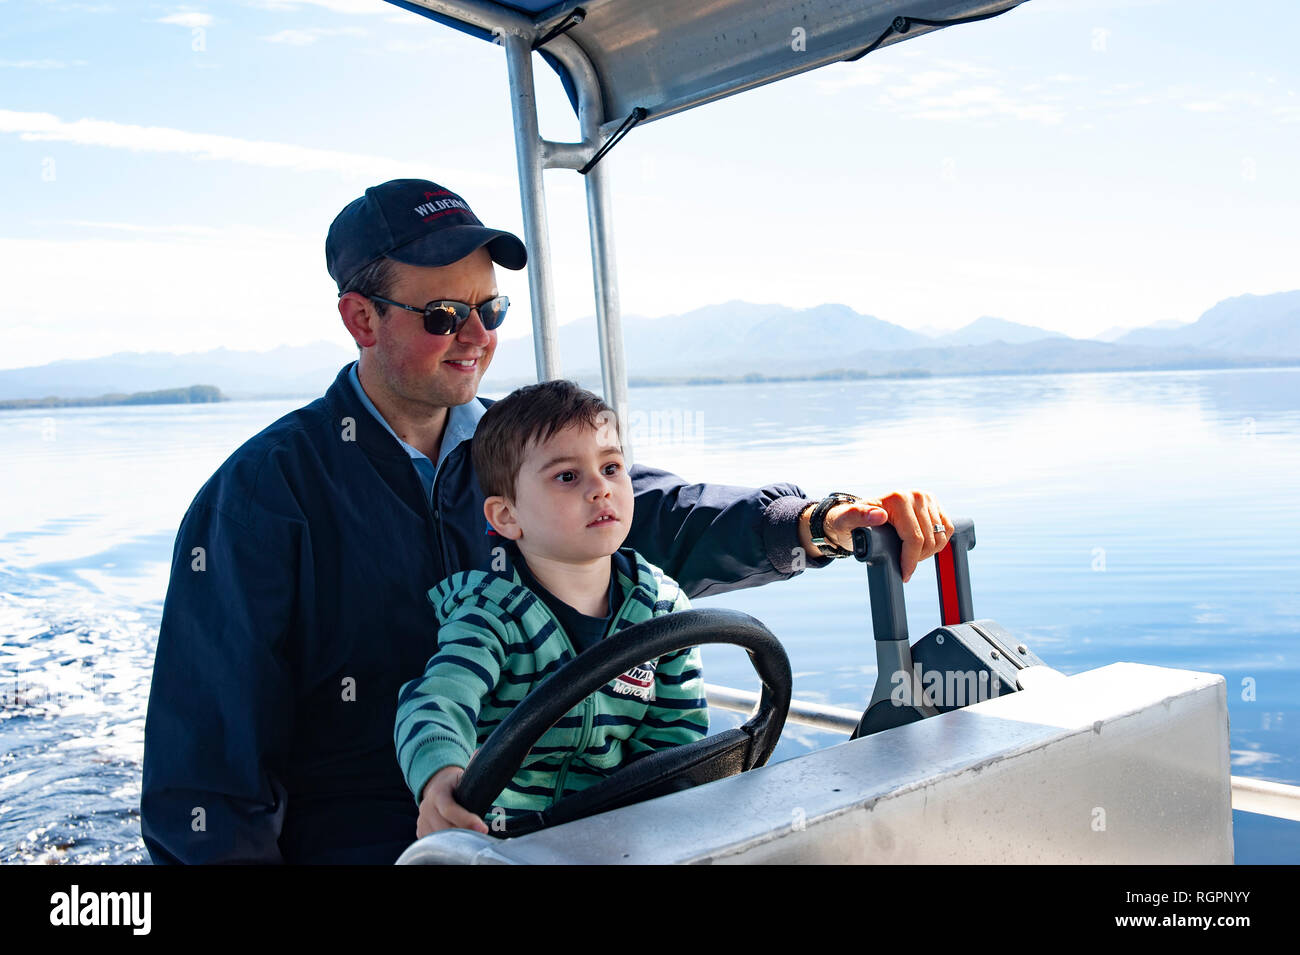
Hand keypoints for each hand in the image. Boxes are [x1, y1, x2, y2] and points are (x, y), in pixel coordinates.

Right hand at [416, 765, 488, 837]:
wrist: (435, 785)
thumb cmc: (455, 782)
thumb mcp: (463, 774)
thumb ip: (472, 766)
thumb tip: (479, 753)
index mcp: (438, 792)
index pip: (450, 809)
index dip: (466, 820)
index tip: (483, 827)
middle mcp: (426, 806)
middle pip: (444, 828)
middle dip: (463, 833)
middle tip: (480, 836)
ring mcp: (422, 819)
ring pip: (438, 838)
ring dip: (455, 839)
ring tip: (471, 837)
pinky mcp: (420, 829)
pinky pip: (432, 841)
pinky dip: (444, 842)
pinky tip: (456, 837)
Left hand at [803, 491, 953, 582]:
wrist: (856, 516)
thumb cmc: (849, 521)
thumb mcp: (845, 521)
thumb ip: (855, 516)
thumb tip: (878, 515)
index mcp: (897, 499)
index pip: (914, 538)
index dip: (910, 560)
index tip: (904, 574)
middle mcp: (915, 496)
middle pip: (929, 539)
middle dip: (917, 558)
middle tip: (904, 565)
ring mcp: (926, 498)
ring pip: (940, 536)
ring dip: (928, 552)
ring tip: (910, 555)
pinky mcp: (934, 504)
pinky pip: (947, 528)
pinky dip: (938, 542)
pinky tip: (922, 547)